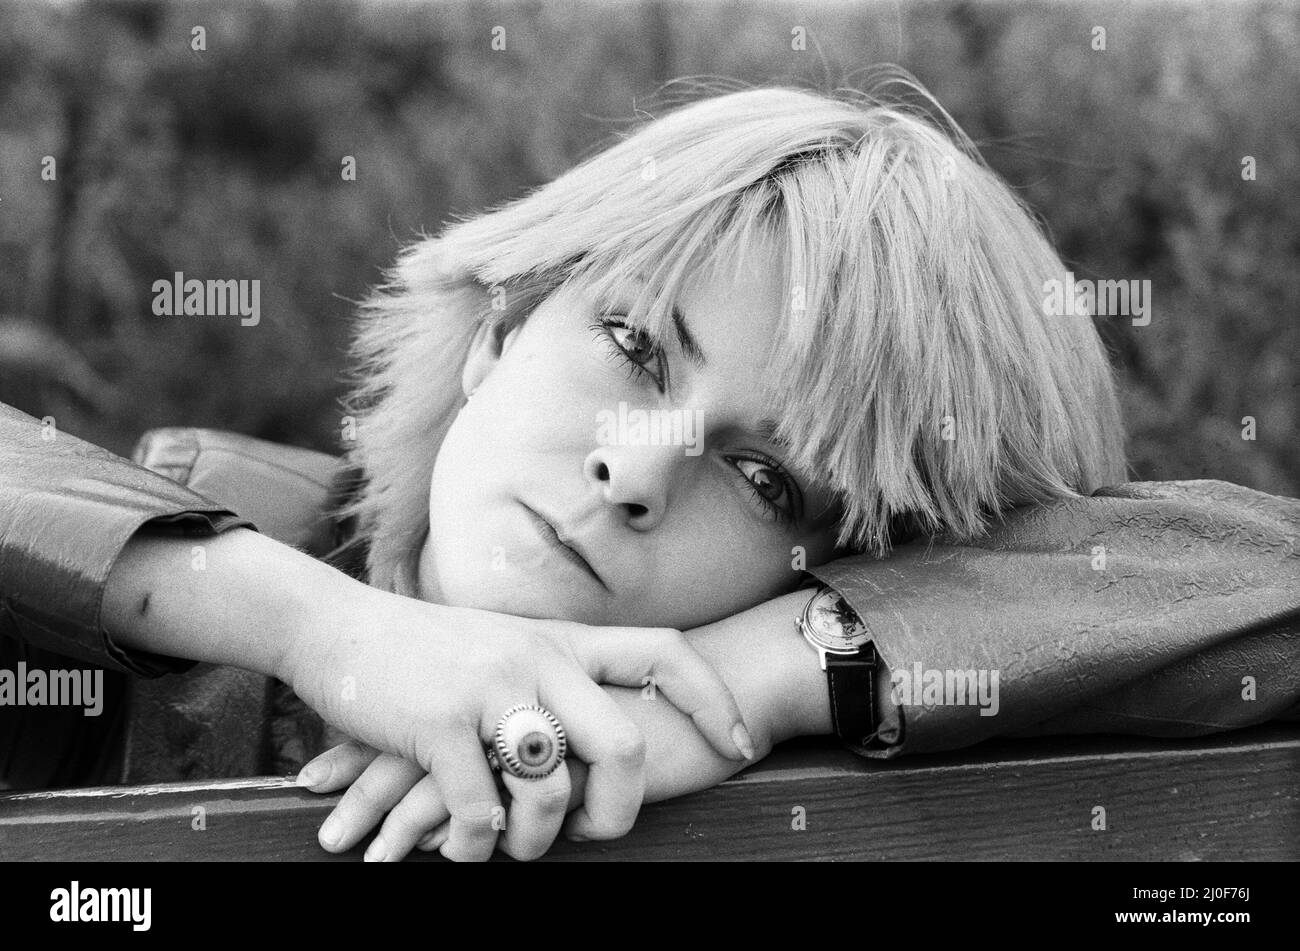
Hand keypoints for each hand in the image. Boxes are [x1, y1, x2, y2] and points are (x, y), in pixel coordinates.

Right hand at [283, 583, 754, 860]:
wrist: (334, 628)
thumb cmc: (424, 653)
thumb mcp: (503, 649)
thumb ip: (552, 681)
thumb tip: (597, 746)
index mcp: (560, 641)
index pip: (664, 652)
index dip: (714, 699)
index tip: (741, 744)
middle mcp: (537, 658)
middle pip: (623, 743)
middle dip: (620, 810)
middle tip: (593, 835)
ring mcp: (489, 689)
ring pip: (552, 792)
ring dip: (535, 842)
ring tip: (512, 848)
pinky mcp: (439, 724)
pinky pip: (481, 812)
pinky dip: (476, 847)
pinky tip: (462, 846)